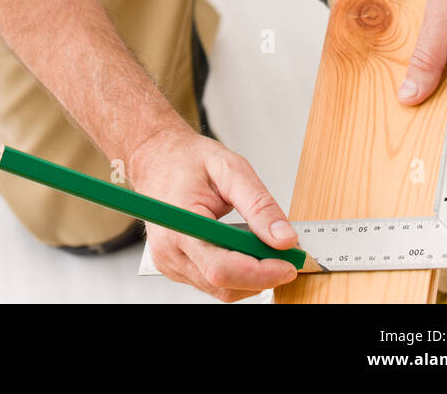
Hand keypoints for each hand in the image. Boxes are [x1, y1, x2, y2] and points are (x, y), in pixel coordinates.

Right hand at [127, 125, 298, 302]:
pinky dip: (236, 273)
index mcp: (180, 223)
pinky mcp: (174, 268)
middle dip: (262, 275)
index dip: (260, 273)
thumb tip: (284, 239)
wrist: (156, 157)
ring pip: (220, 289)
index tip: (289, 265)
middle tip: (288, 257)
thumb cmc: (188, 159)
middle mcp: (169, 250)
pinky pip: (212, 283)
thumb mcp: (230, 169)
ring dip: (251, 276)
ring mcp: (170, 263)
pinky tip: (243, 250)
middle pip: (224, 284)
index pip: (221, 268)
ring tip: (265, 247)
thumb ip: (259, 205)